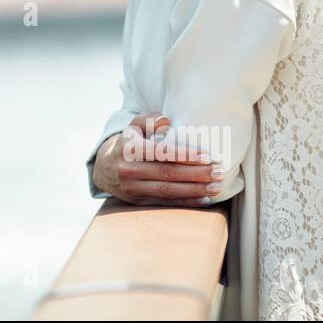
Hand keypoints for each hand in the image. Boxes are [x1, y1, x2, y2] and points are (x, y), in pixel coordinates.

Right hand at [93, 112, 222, 206]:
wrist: (104, 168)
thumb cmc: (127, 143)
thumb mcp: (133, 127)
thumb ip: (149, 119)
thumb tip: (166, 121)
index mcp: (130, 148)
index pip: (162, 153)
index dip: (185, 156)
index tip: (207, 157)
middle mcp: (129, 170)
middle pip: (168, 174)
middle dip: (196, 174)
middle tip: (218, 172)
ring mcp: (133, 188)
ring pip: (168, 191)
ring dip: (195, 190)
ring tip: (216, 186)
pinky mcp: (138, 202)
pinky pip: (165, 202)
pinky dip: (186, 202)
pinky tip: (204, 198)